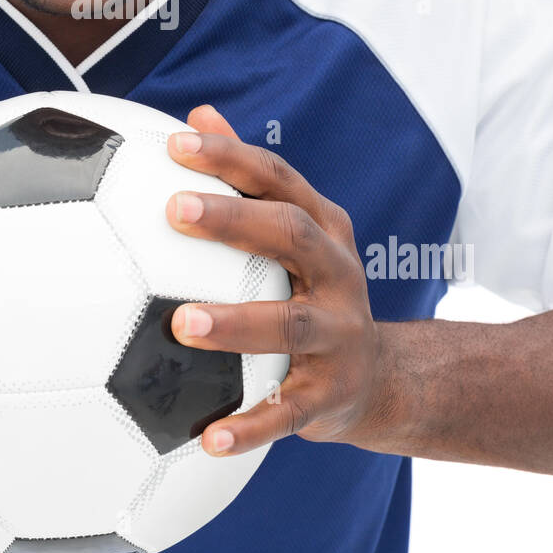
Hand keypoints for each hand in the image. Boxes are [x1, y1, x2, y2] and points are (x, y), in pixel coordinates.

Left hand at [165, 105, 392, 456]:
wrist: (378, 378)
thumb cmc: (308, 288)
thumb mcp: (291, 231)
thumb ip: (246, 180)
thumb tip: (196, 114)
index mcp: (322, 228)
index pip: (277, 179)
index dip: (230, 157)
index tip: (176, 143)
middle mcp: (337, 274)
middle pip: (290, 235)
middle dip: (234, 219)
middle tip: (174, 209)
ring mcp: (338, 335)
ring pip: (289, 324)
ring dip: (234, 323)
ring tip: (179, 322)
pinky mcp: (331, 396)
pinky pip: (288, 413)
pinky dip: (249, 427)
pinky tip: (206, 438)